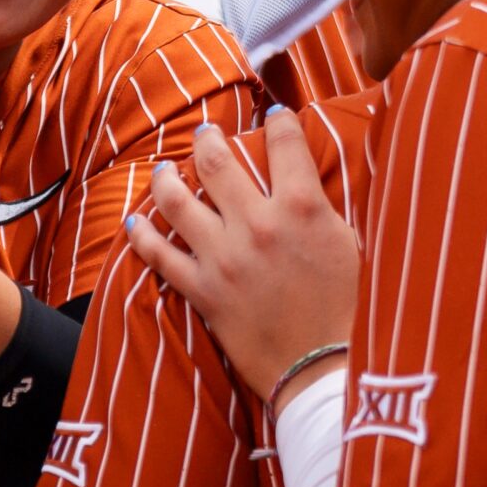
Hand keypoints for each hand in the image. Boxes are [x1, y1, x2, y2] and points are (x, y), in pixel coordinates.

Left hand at [124, 110, 357, 409]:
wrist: (325, 370)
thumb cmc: (348, 308)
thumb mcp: (350, 244)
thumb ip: (323, 206)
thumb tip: (311, 176)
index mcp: (303, 208)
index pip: (285, 143)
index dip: (279, 121)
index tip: (274, 116)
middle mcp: (258, 224)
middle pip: (216, 161)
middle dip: (208, 138)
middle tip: (205, 132)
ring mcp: (225, 258)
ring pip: (178, 200)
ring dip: (166, 177)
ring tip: (163, 168)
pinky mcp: (204, 290)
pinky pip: (161, 256)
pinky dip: (144, 236)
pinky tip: (136, 222)